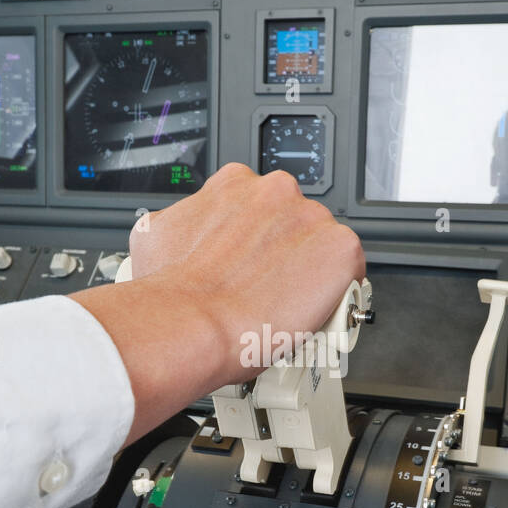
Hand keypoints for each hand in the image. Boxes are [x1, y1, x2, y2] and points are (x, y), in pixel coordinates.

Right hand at [74, 164, 364, 444]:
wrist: (190, 323)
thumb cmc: (172, 292)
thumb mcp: (156, 237)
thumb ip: (183, 224)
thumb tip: (179, 233)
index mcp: (235, 183)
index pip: (262, 205)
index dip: (260, 238)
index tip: (255, 261)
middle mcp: (276, 191)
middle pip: (295, 222)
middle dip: (286, 253)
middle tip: (269, 287)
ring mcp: (312, 218)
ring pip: (322, 246)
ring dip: (311, 272)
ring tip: (287, 306)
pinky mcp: (341, 250)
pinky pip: (351, 270)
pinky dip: (339, 291)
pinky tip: (313, 310)